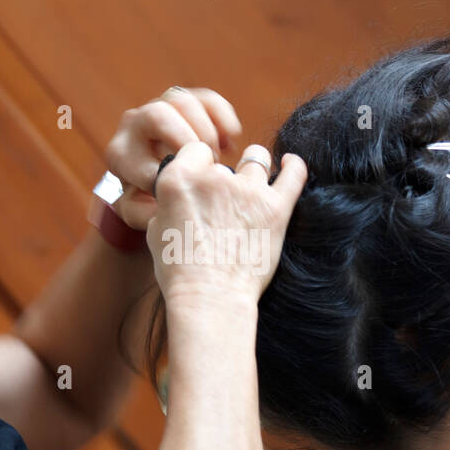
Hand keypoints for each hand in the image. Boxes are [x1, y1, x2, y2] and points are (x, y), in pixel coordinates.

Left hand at [105, 87, 241, 230]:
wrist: (160, 184)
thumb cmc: (148, 200)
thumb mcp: (139, 212)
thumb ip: (141, 213)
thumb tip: (158, 202)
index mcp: (119, 153)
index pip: (137, 155)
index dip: (166, 176)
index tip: (183, 191)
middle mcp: (135, 124)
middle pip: (157, 115)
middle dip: (187, 141)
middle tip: (205, 165)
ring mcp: (162, 108)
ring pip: (183, 102)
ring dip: (207, 131)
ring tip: (217, 157)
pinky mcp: (190, 102)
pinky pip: (208, 100)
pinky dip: (223, 119)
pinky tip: (230, 143)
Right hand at [147, 141, 307, 306]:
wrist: (211, 299)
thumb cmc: (180, 272)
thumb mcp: (155, 231)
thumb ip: (169, 203)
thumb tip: (178, 196)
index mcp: (180, 178)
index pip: (194, 150)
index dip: (197, 166)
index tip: (201, 182)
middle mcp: (215, 178)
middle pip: (224, 161)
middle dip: (223, 179)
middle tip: (222, 206)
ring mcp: (249, 191)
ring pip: (257, 160)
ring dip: (254, 170)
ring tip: (251, 187)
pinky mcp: (277, 208)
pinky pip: (294, 174)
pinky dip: (294, 166)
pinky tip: (290, 163)